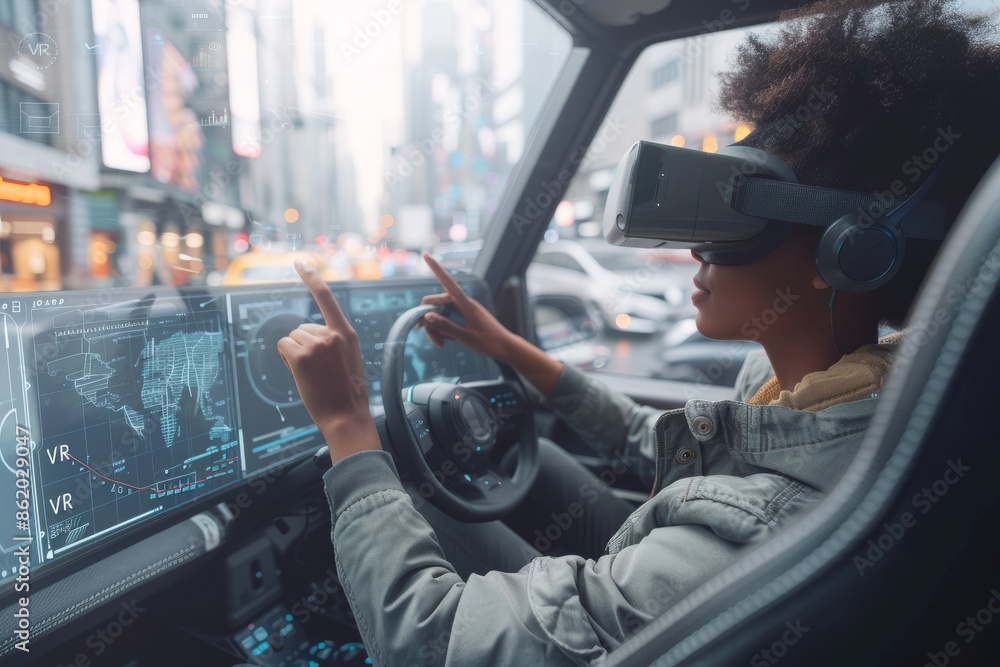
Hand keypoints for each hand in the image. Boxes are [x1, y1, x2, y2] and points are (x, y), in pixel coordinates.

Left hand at [278, 260, 380, 464]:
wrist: (347, 415)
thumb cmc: (346, 392)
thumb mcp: (348, 359)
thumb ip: (333, 341)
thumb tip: (307, 335)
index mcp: (347, 333)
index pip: (327, 297)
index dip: (311, 277)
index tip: (299, 262)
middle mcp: (332, 334)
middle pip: (302, 327)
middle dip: (303, 346)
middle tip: (318, 370)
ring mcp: (317, 344)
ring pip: (291, 338)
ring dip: (295, 354)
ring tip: (312, 374)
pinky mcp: (302, 356)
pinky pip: (283, 347)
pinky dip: (286, 360)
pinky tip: (301, 374)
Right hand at [418, 252, 516, 360]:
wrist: (506, 348)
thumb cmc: (489, 343)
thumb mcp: (466, 337)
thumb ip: (446, 326)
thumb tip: (427, 315)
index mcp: (466, 304)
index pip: (447, 281)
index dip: (435, 268)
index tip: (425, 254)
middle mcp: (463, 304)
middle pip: (436, 305)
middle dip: (430, 323)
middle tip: (436, 343)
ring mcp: (462, 310)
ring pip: (439, 314)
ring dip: (435, 330)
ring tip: (440, 345)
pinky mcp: (463, 318)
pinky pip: (445, 320)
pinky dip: (441, 331)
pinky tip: (443, 343)